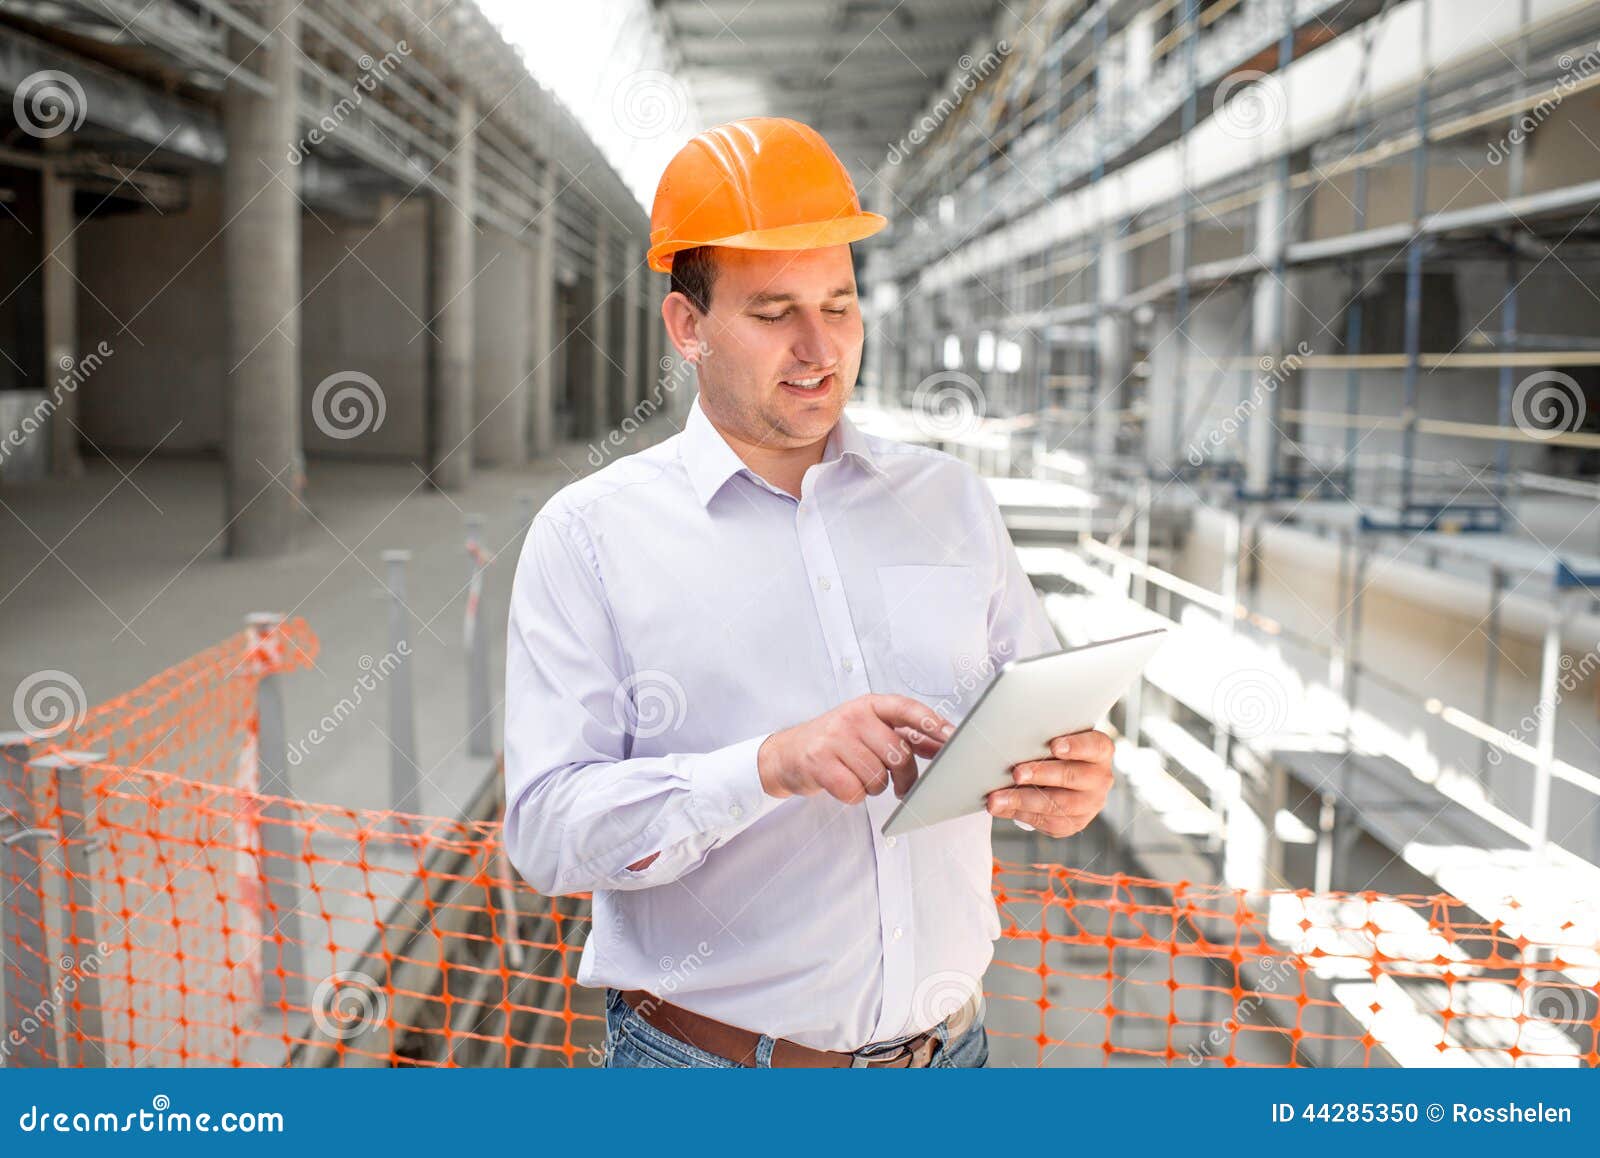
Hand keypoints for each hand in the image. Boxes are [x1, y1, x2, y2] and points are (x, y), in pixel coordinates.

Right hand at [758, 694, 953, 803]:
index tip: (953, 738)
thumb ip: (904, 735)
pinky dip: (854, 796)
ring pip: (878, 776)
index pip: (908, 709)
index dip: (932, 724)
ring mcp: (834, 738)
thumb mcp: (868, 730)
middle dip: (905, 777)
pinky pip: (855, 791)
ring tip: (859, 777)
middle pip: (898, 753)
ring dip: (875, 787)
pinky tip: (843, 784)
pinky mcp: (819, 762)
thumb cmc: (835, 742)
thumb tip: (942, 743)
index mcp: (869, 705)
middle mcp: (852, 716)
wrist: (786, 754)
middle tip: (901, 786)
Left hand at [986, 729, 1114, 836]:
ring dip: (1024, 801)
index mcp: (1100, 752)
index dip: (1076, 746)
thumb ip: (1042, 739)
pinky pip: (1049, 822)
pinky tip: (1003, 808)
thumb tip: (1008, 741)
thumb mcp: (1055, 739)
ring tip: (997, 799)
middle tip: (1017, 773)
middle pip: (1073, 777)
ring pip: (1059, 805)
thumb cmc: (1056, 752)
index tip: (1054, 746)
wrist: (1063, 778)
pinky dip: (1021, 814)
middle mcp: (1100, 778)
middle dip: (1042, 774)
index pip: (1095, 746)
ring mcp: (1090, 804)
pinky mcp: (1075, 823)